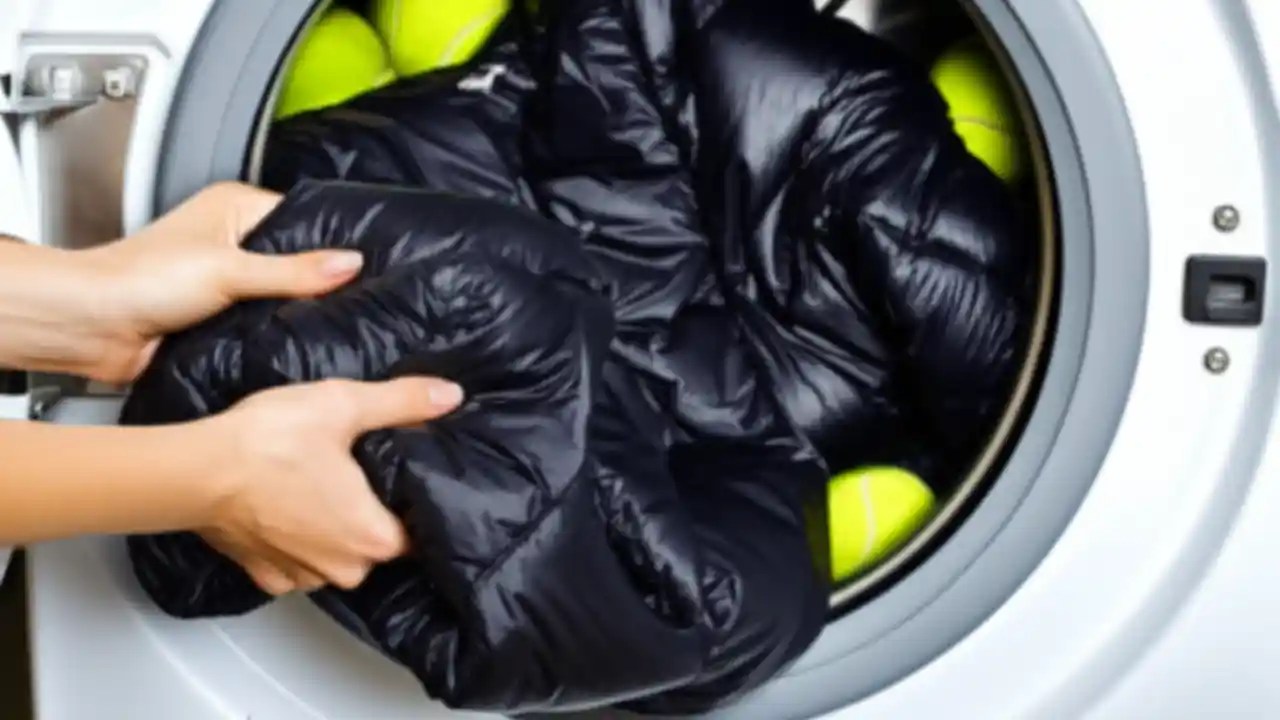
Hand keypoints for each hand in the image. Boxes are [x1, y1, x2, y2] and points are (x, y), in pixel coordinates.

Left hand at [77, 181, 364, 382]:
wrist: (91, 327)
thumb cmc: (138, 280)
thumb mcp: (229, 269)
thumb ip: (293, 270)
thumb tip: (350, 263)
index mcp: (234, 209)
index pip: (303, 218)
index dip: (334, 240)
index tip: (370, 261)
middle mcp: (232, 242)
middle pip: (297, 260)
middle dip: (320, 281)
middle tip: (360, 297)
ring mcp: (227, 282)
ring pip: (282, 296)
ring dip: (297, 311)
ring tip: (335, 321)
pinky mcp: (221, 320)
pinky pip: (264, 326)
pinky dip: (278, 334)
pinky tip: (298, 342)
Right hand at [194, 376, 463, 595]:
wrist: (193, 470)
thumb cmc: (271, 441)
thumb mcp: (345, 405)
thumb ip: (402, 402)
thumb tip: (450, 396)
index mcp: (373, 538)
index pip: (418, 531)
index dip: (415, 503)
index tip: (407, 477)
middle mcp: (343, 569)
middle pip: (378, 544)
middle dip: (372, 512)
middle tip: (361, 471)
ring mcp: (300, 576)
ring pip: (336, 554)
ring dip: (332, 527)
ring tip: (322, 483)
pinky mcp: (264, 575)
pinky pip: (297, 560)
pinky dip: (296, 537)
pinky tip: (289, 503)